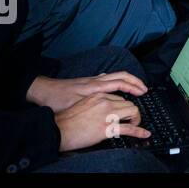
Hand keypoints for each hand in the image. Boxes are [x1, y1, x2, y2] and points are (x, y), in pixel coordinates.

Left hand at [27, 70, 147, 112]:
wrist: (43, 90)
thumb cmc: (57, 100)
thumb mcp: (75, 106)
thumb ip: (92, 107)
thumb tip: (108, 112)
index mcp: (95, 86)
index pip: (121, 82)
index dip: (134, 86)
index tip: (143, 92)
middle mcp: (96, 80)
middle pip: (121, 75)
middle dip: (135, 81)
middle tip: (145, 88)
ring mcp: (92, 80)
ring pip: (115, 75)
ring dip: (127, 80)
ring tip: (135, 88)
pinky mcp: (88, 82)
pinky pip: (108, 78)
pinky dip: (118, 81)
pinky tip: (116, 87)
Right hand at [55, 93, 149, 150]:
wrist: (57, 130)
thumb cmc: (66, 118)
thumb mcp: (81, 101)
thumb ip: (93, 97)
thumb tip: (101, 87)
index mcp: (98, 95)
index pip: (118, 97)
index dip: (123, 105)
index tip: (125, 111)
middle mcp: (105, 102)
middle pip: (128, 103)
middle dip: (132, 111)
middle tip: (132, 119)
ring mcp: (107, 115)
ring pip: (132, 111)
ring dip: (136, 119)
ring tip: (135, 124)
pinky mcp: (107, 128)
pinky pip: (128, 128)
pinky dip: (138, 131)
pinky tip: (144, 133)